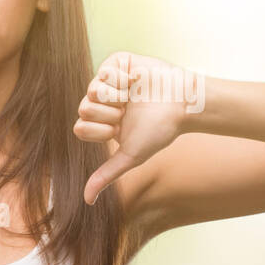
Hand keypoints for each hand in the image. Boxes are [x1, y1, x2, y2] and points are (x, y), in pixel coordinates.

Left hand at [75, 51, 198, 204]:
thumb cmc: (160, 130)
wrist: (184, 104)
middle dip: (109, 113)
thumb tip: (87, 201)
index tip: (120, 128)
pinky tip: (137, 80)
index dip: (100, 129)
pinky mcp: (119, 63)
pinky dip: (123, 77)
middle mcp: (102, 102)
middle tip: (129, 111)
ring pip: (92, 88)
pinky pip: (105, 69)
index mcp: (102, 122)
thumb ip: (106, 175)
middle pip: (84, 107)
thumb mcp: (131, 156)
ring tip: (134, 96)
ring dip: (117, 95)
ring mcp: (109, 81)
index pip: (80, 127)